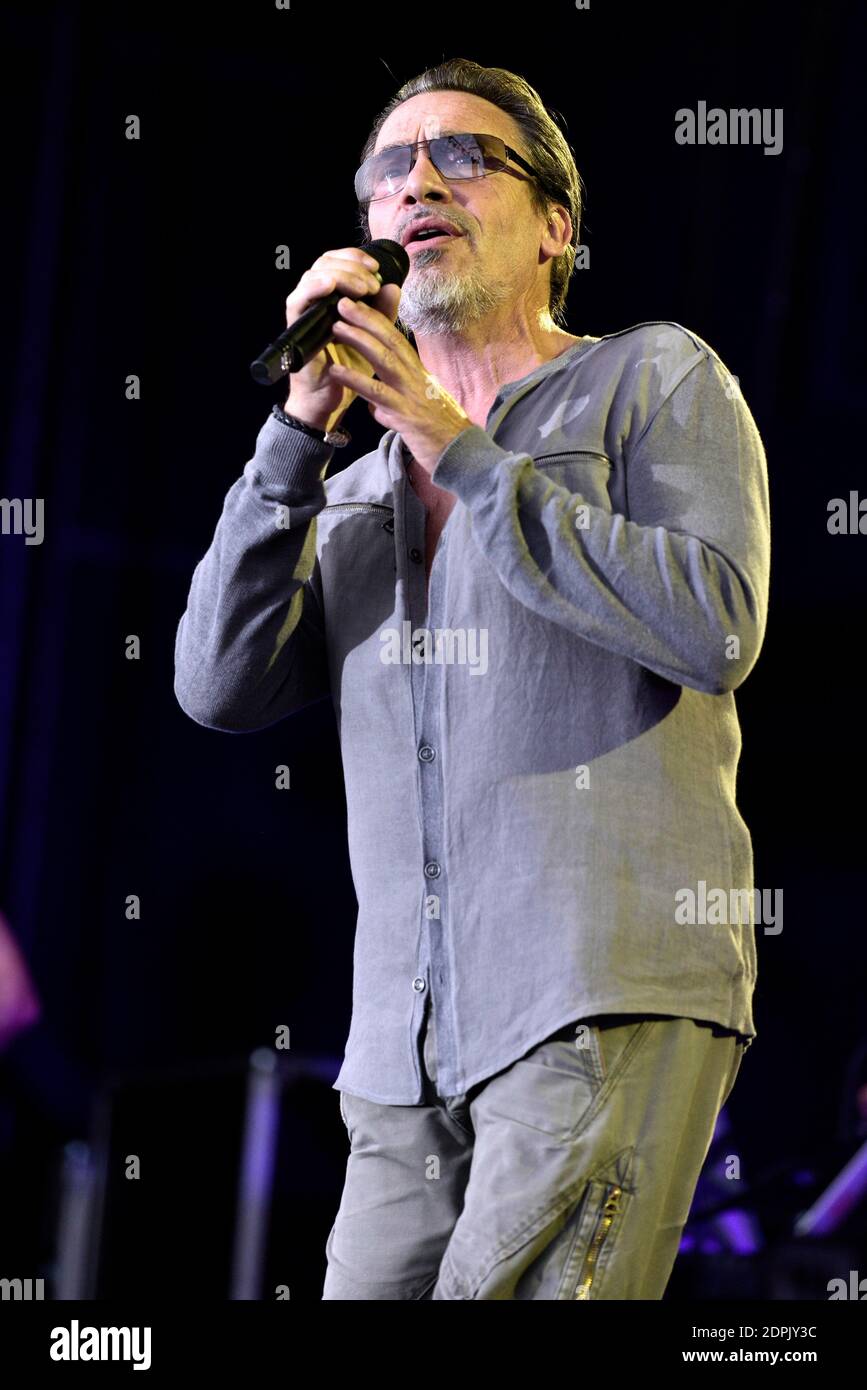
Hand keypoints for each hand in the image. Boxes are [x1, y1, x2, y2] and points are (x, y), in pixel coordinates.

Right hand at [281, 247, 399, 431]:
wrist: (332, 396)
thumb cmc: (349, 366)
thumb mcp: (373, 334)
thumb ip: (382, 311)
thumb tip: (393, 286)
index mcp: (331, 296)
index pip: (338, 261)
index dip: (356, 257)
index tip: (377, 267)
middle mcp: (315, 299)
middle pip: (326, 262)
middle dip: (352, 265)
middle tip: (372, 281)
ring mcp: (303, 309)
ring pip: (314, 274)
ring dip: (340, 275)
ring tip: (362, 288)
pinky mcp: (295, 324)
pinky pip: (299, 298)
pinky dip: (315, 287)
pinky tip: (331, 286)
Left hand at [329, 291, 472, 474]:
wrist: (462, 457)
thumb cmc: (440, 436)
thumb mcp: (417, 412)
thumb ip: (394, 405)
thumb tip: (375, 407)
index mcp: (419, 375)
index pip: (396, 340)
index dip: (376, 321)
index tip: (358, 306)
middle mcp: (417, 379)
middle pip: (390, 341)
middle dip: (366, 319)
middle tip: (343, 302)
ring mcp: (413, 395)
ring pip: (384, 360)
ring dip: (359, 341)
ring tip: (336, 328)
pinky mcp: (407, 415)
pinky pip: (378, 393)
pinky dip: (356, 380)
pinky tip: (337, 371)